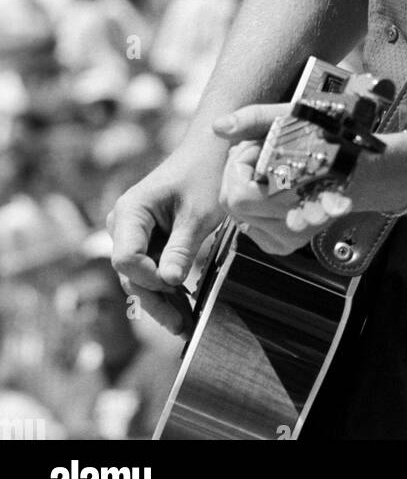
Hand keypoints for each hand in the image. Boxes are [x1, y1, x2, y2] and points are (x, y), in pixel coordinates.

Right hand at [107, 146, 225, 334]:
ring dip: (162, 301)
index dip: (149, 277)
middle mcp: (123, 224)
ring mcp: (133, 233)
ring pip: (140, 277)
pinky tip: (185, 310)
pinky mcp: (147, 240)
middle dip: (155, 301)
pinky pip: (152, 269)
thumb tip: (170, 283)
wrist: (210, 152)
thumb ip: (182, 248)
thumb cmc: (205, 174)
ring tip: (185, 327)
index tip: (178, 283)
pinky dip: (168, 288)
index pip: (126, 259)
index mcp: (130, 211)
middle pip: (130, 274)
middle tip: (182, 327)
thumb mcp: (199, 213)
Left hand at [216, 103, 352, 256]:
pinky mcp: (282, 245)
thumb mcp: (292, 116)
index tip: (260, 146)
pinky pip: (246, 226)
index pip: (239, 194)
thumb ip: (253, 118)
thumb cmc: (327, 139)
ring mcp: (289, 238)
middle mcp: (295, 224)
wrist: (358, 169)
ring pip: (236, 215)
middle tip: (262, 154)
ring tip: (268, 170)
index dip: (242, 163)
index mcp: (298, 192)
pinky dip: (250, 204)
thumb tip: (219, 128)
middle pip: (232, 203)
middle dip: (240, 173)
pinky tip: (268, 188)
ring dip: (245, 188)